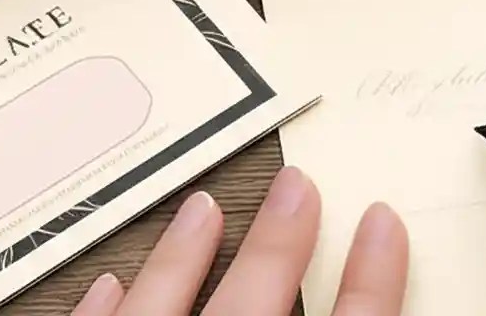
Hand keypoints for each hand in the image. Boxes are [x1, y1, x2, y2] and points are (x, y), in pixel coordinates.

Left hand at [69, 167, 408, 315]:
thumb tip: (356, 298)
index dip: (372, 280)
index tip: (384, 223)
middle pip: (254, 308)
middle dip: (278, 246)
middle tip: (298, 183)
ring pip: (162, 314)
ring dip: (181, 260)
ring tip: (200, 209)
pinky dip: (101, 315)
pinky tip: (107, 285)